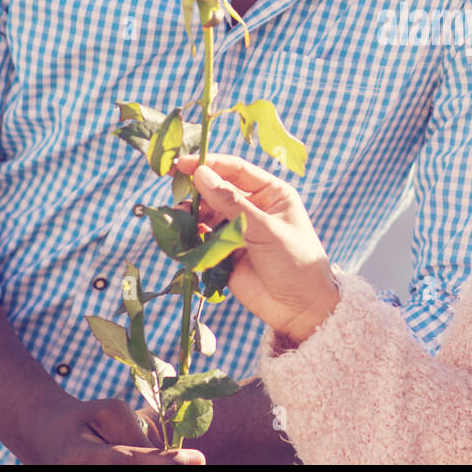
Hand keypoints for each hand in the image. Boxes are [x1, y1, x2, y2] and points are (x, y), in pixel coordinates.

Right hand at [19, 390, 204, 463]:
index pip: (129, 462)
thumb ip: (136, 435)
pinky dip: (146, 466)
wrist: (44, 436)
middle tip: (196, 460)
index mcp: (79, 457)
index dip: (165, 462)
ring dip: (155, 465)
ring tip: (177, 457)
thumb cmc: (83, 418)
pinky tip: (157, 459)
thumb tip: (169, 460)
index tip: (199, 458)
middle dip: (166, 468)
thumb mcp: (109, 412)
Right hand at [172, 153, 340, 345]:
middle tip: (171, 186)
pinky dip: (190, 235)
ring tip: (178, 216)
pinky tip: (181, 234)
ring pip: (207, 214)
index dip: (209, 164)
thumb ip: (231, 203)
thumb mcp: (265, 229)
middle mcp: (253, 207)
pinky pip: (203, 238)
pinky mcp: (225, 253)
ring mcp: (238, 230)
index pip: (236, 170)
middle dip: (195, 189)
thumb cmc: (295, 261)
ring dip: (191, 213)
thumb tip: (201, 174)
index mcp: (271, 193)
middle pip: (217, 190)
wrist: (300, 308)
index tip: (183, 163)